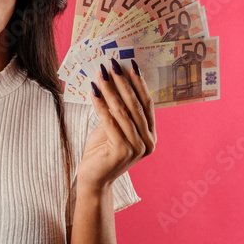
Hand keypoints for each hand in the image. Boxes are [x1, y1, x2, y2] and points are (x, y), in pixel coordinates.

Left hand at [77, 57, 155, 192]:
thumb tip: (114, 81)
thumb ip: (119, 111)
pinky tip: (93, 92)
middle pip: (135, 105)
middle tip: (113, 64)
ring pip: (123, 112)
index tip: (130, 64)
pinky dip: (100, 105)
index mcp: (150, 136)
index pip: (147, 104)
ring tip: (100, 74)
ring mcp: (137, 148)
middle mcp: (148, 142)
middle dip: (123, 82)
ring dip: (110, 90)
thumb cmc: (102, 152)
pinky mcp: (122, 151)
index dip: (139, 83)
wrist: (93, 179)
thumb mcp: (114, 128)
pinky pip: (110, 122)